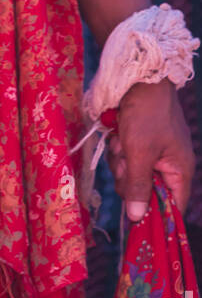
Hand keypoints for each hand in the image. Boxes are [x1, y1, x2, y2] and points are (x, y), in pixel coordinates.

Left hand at [108, 78, 194, 220]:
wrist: (137, 77)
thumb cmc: (145, 114)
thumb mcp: (139, 152)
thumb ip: (138, 185)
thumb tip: (137, 218)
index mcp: (179, 171)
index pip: (172, 207)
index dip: (154, 216)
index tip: (134, 220)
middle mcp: (168, 165)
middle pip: (145, 191)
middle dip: (129, 177)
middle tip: (125, 161)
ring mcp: (153, 153)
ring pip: (131, 174)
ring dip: (121, 160)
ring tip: (121, 141)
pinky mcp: (138, 142)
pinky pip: (125, 157)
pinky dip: (118, 148)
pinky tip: (117, 133)